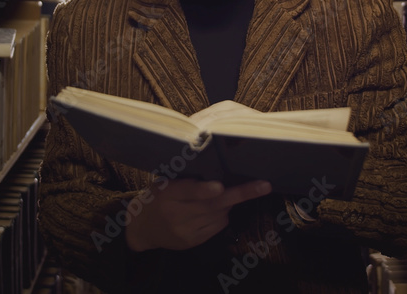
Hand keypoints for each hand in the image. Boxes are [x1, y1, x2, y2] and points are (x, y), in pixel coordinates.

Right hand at [125, 179, 271, 251]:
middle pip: (212, 203)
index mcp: (166, 193)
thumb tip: (215, 165)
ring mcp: (186, 231)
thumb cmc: (156, 197)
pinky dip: (222, 214)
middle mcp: (176, 214)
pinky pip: (218, 225)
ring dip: (228, 202)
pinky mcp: (193, 241)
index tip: (219, 186)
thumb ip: (184, 177)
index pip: (188, 191)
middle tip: (264, 185)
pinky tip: (214, 209)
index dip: (204, 189)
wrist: (141, 228)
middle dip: (241, 194)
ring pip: (219, 214)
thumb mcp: (161, 182)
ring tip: (220, 193)